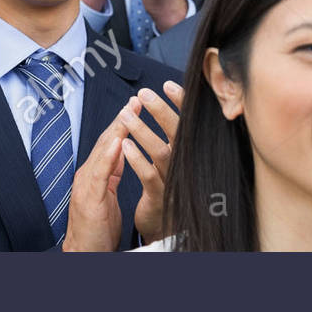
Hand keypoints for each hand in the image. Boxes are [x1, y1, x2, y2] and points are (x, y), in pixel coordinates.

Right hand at [63, 106, 130, 250]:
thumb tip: (123, 156)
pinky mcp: (89, 196)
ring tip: (130, 111)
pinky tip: (119, 140)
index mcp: (95, 174)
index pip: (111, 143)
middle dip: (122, 118)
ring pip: (103, 150)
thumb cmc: (97, 229)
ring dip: (117, 129)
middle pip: (107, 140)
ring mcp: (86, 183)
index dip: (123, 124)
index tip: (137, 106)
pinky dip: (109, 154)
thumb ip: (112, 175)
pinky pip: (100, 171)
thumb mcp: (107, 196)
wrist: (83, 252)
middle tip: (136, 99)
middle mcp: (88, 173)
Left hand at [121, 81, 183, 244]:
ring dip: (143, 131)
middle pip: (178, 134)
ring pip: (162, 153)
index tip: (168, 85)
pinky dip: (138, 159)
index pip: (186, 125)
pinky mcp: (159, 198)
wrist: (164, 227)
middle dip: (162, 111)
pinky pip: (150, 177)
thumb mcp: (173, 161)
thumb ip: (172, 137)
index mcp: (185, 154)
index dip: (181, 105)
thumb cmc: (167, 188)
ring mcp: (172, 183)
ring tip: (126, 114)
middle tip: (144, 93)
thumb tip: (167, 107)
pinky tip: (125, 145)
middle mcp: (183, 166)